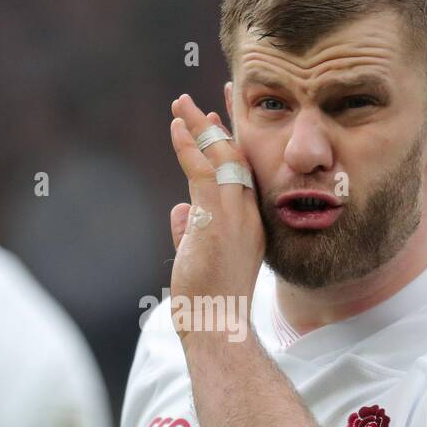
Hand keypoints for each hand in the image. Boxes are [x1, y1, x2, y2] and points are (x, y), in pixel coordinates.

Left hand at [167, 94, 264, 341]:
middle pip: (237, 157)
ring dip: (199, 128)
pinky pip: (203, 171)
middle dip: (221, 126)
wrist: (218, 326)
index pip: (242, 174)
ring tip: (182, 104)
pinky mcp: (216, 218)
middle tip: (207, 100)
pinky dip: (189, 146)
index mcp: (249, 224)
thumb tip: (179, 213)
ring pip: (220, 158)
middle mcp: (248, 215)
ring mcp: (235, 216)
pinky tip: (177, 128)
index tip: (219, 121)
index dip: (231, 144)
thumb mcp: (200, 259)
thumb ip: (191, 232)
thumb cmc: (209, 303)